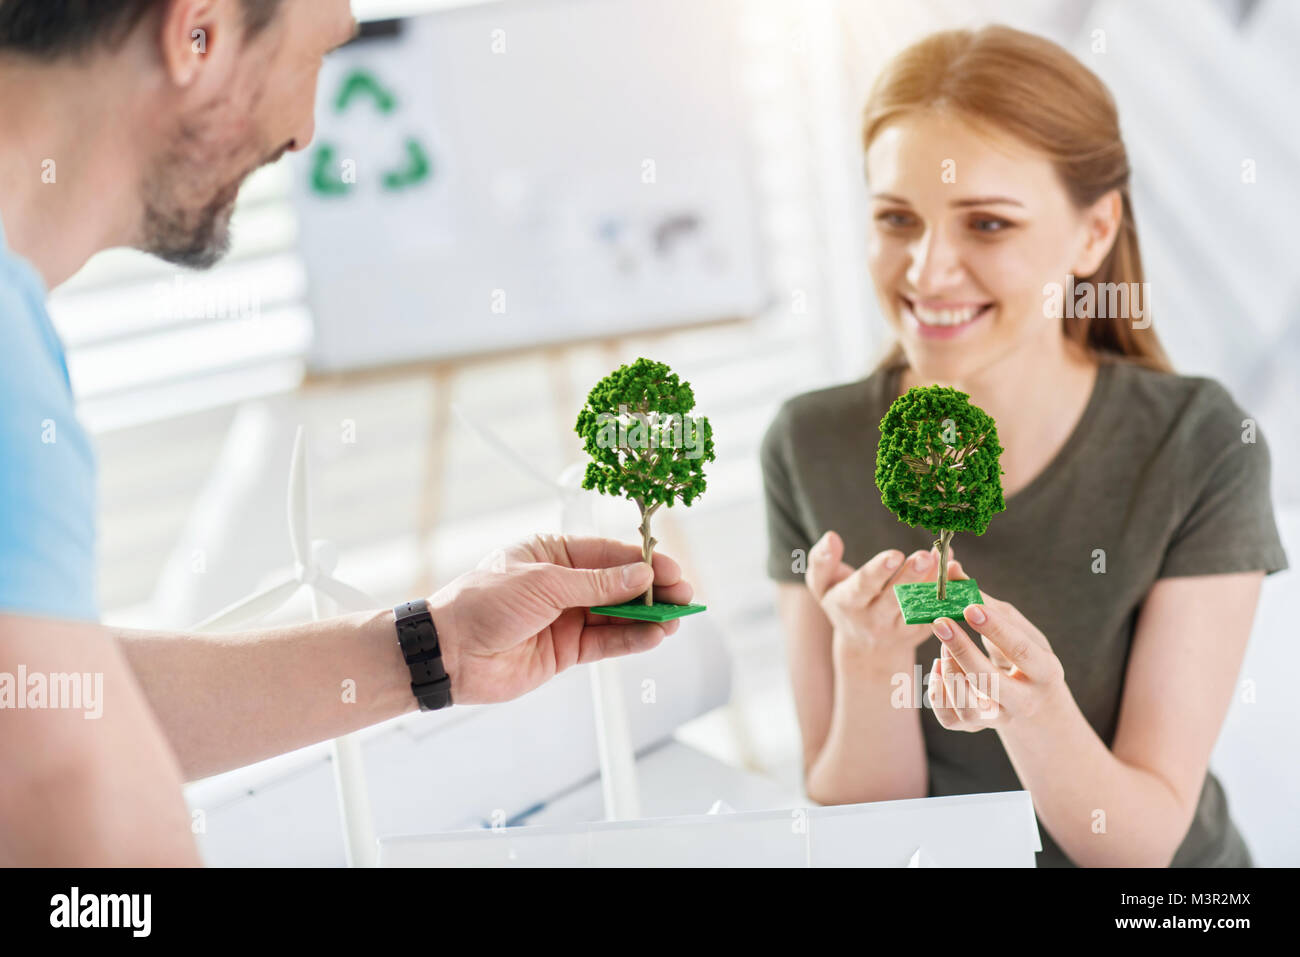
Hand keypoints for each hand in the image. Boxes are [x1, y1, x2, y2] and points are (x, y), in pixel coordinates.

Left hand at [427, 533, 693, 704]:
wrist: (449, 652)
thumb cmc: (483, 603)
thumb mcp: (544, 583)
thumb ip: (596, 584)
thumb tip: (639, 575)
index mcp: (552, 554)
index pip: (607, 554)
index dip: (642, 562)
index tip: (670, 570)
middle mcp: (561, 584)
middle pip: (618, 585)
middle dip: (652, 590)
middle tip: (683, 596)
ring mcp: (565, 618)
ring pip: (616, 615)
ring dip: (647, 617)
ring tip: (675, 619)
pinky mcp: (565, 651)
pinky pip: (606, 642)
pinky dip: (631, 639)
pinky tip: (653, 636)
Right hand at [806, 530, 964, 662]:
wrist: (866, 647)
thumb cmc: (843, 603)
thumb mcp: (822, 586)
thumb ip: (821, 561)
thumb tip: (831, 537)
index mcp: (849, 604)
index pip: (863, 586)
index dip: (878, 571)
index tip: (894, 554)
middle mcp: (875, 619)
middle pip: (894, 597)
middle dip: (910, 576)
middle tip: (925, 556)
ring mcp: (900, 629)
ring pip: (919, 606)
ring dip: (934, 585)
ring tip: (947, 560)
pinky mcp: (921, 633)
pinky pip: (936, 614)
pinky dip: (948, 595)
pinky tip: (957, 572)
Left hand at [926, 591, 1066, 730]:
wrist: (1034, 704)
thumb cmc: (1024, 655)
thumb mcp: (1018, 629)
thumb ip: (986, 602)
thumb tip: (951, 568)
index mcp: (1045, 672)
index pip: (1021, 650)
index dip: (996, 629)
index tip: (969, 605)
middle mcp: (1024, 701)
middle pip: (990, 682)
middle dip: (963, 651)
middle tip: (940, 622)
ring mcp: (999, 719)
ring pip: (968, 706)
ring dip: (949, 670)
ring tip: (945, 644)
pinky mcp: (976, 728)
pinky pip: (950, 719)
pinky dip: (938, 693)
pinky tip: (939, 667)